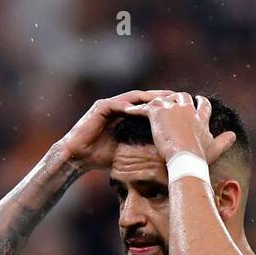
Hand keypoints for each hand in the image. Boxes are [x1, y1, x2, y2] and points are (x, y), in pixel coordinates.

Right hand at [59, 89, 174, 169]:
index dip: (162, 107)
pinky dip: (130, 105)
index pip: (147, 107)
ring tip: (164, 99)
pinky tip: (143, 107)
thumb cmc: (98, 157)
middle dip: (160, 98)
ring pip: (133, 97)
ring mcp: (109, 105)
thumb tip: (158, 155)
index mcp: (124, 115)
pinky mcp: (101, 107)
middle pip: (143, 98)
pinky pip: (119, 103)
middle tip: (177, 97)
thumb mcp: (124, 151)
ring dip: (148, 97)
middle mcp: (117, 107)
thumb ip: (137, 146)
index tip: (179, 108)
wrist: (76, 157)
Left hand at [124, 92, 236, 163]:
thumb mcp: (215, 148)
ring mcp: (172, 108)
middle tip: (171, 99)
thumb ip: (225, 141)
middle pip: (183, 97)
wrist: (185, 157)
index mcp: (200, 118)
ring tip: (146, 104)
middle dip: (178, 97)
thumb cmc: (200, 157)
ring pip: (162, 99)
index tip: (198, 101)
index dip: (200, 103)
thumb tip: (235, 135)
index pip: (202, 106)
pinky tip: (128, 112)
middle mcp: (187, 109)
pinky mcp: (157, 112)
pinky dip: (136, 110)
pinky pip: (144, 108)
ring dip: (155, 102)